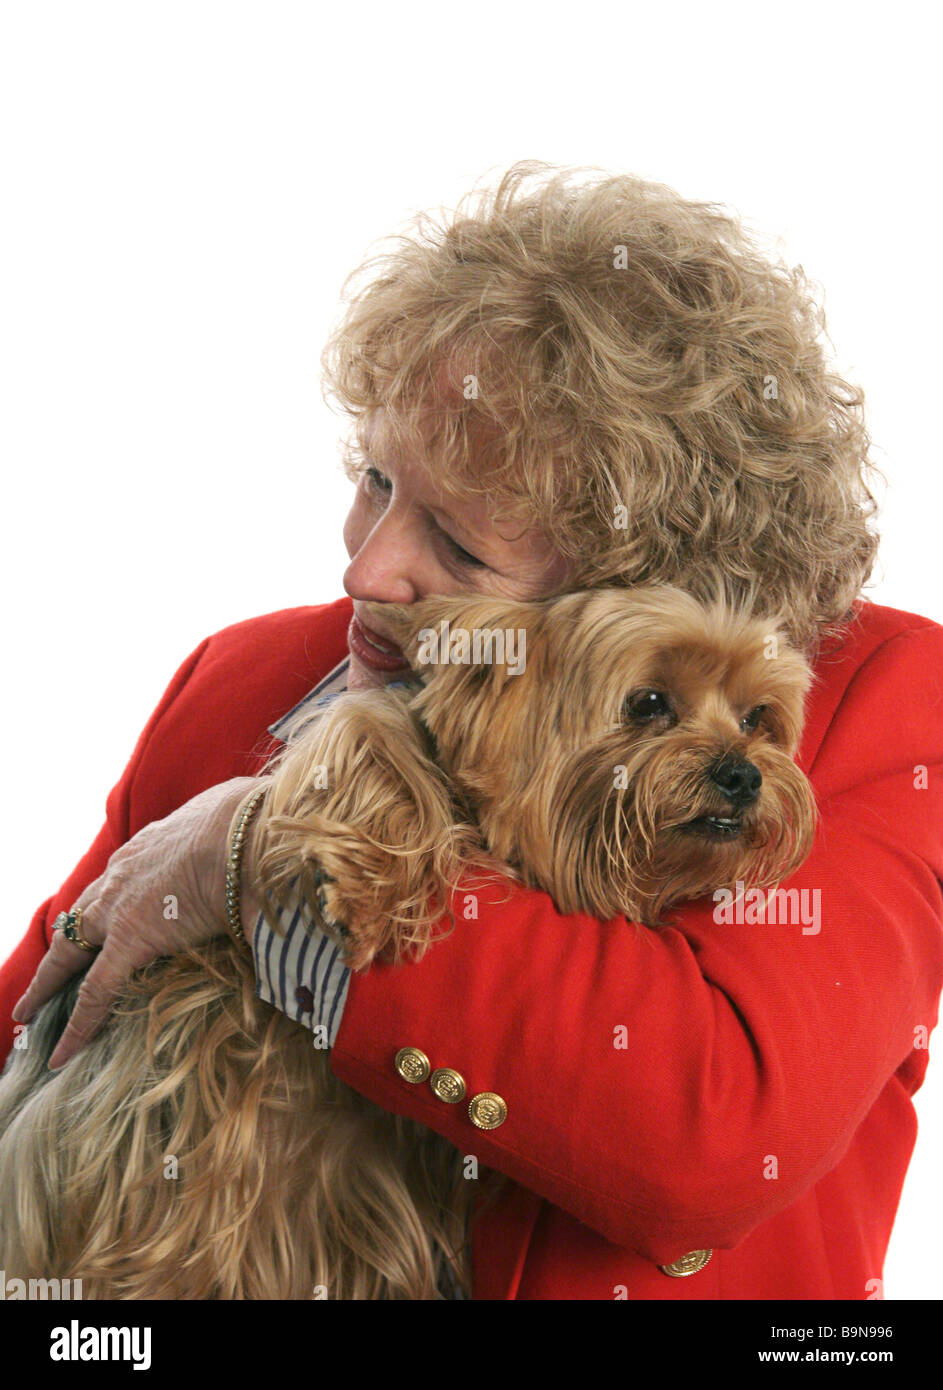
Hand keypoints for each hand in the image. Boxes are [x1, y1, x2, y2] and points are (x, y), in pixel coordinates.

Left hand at [11, 777, 261, 1069]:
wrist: (246, 832)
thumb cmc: (251, 825)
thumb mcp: (232, 826)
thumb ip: (233, 846)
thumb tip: (262, 864)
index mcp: (147, 849)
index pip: (114, 883)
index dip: (103, 906)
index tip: (97, 922)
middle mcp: (122, 875)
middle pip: (78, 916)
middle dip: (61, 946)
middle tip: (45, 974)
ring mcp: (120, 908)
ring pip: (70, 950)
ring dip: (51, 980)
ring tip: (31, 1009)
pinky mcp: (129, 941)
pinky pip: (95, 992)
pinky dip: (78, 1025)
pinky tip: (61, 1053)